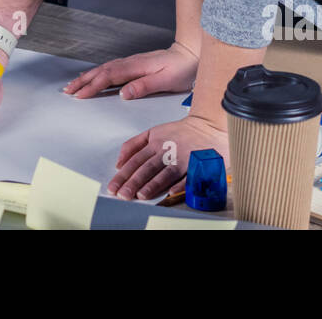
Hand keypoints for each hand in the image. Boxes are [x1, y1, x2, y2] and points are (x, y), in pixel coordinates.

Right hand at [64, 41, 198, 98]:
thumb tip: (123, 93)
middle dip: (83, 81)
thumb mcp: (166, 81)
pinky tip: (93, 77)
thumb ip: (144, 86)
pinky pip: (110, 69)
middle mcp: (130, 62)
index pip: (108, 77)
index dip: (93, 86)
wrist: (190, 54)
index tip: (80, 96)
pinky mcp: (133, 64)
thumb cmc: (181, 68)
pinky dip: (97, 74)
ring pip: (104, 69)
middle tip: (68, 91)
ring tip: (74, 85)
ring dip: (87, 77)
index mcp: (136, 67)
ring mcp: (131, 62)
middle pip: (101, 71)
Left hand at [108, 115, 227, 200]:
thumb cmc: (179, 132)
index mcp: (155, 143)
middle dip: (134, 182)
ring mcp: (182, 158)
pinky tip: (171, 192)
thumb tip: (119, 162)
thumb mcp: (152, 132)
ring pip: (165, 173)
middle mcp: (167, 151)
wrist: (206, 125)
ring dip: (153, 184)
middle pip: (148, 168)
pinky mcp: (196, 165)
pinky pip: (188, 176)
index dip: (124, 175)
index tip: (114, 186)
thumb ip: (133, 145)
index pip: (136, 161)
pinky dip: (180, 184)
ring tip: (141, 195)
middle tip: (123, 194)